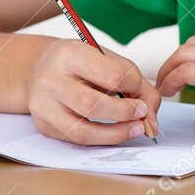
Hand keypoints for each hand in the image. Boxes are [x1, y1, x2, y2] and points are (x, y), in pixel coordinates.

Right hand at [25, 40, 160, 145]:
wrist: (43, 68)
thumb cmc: (83, 64)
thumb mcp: (110, 61)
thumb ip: (137, 86)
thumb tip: (152, 121)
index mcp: (71, 54)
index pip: (112, 75)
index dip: (134, 88)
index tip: (143, 97)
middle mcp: (51, 79)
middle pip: (92, 104)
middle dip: (124, 113)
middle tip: (142, 116)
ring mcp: (43, 104)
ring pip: (81, 130)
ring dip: (115, 134)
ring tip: (135, 129)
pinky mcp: (43, 124)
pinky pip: (76, 140)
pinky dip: (101, 140)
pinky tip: (114, 133)